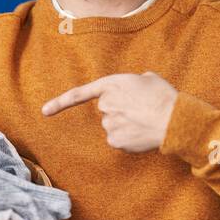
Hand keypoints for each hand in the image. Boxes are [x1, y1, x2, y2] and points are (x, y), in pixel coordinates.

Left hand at [41, 71, 178, 152]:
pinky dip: (128, 139)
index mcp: (111, 85)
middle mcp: (105, 104)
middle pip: (105, 111)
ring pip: (112, 126)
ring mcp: (108, 124)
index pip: (79, 95)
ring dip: (125, 125)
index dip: (59, 103)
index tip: (44, 112)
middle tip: (140, 110)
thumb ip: (133, 82)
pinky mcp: (114, 141)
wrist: (174, 119)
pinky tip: (142, 133)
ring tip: (144, 121)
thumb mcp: (148, 79)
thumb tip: (135, 89)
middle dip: (119, 111)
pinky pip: (118, 140)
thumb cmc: (165, 97)